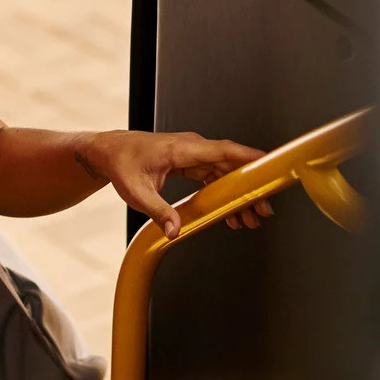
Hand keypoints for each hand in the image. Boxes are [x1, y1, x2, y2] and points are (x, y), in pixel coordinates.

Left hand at [77, 131, 269, 238]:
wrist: (109, 152)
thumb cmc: (121, 164)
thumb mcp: (136, 192)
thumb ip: (158, 212)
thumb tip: (174, 231)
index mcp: (183, 149)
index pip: (224, 151)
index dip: (249, 157)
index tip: (270, 166)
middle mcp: (192, 148)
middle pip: (231, 165)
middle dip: (249, 188)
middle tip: (263, 211)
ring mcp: (193, 154)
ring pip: (226, 172)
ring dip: (239, 194)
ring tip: (251, 218)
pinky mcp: (191, 162)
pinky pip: (215, 176)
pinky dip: (225, 193)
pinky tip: (231, 212)